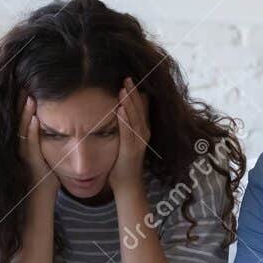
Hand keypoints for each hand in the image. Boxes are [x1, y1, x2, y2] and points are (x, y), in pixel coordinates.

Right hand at [18, 97, 55, 205]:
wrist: (37, 208)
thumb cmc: (43, 188)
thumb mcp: (46, 164)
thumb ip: (48, 149)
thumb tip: (59, 137)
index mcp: (27, 148)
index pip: (24, 121)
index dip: (25, 106)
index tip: (29, 88)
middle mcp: (23, 150)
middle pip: (19, 122)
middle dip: (22, 104)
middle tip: (24, 84)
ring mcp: (25, 157)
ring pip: (22, 131)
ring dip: (25, 113)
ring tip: (29, 95)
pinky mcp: (31, 165)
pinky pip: (30, 146)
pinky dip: (32, 131)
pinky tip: (35, 119)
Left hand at [112, 77, 150, 196]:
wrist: (127, 184)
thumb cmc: (123, 162)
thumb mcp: (125, 140)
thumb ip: (125, 126)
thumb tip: (118, 110)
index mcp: (143, 130)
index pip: (142, 107)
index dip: (137, 93)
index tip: (129, 79)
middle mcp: (144, 134)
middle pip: (140, 109)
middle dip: (134, 93)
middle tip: (127, 78)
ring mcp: (139, 142)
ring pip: (135, 118)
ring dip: (130, 103)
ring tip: (124, 88)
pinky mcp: (131, 150)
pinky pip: (128, 132)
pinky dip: (125, 120)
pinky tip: (120, 109)